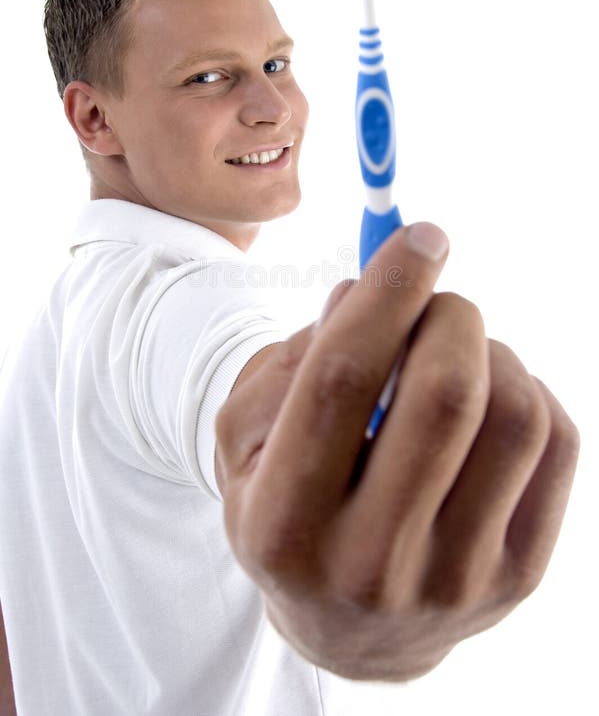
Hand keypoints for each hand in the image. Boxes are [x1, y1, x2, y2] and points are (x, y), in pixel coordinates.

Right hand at [215, 223, 578, 680]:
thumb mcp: (245, 444)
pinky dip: (529, 391)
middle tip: (436, 303)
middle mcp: (371, 564)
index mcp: (285, 525)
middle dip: (449, 314)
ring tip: (459, 357)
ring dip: (493, 351)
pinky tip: (489, 399)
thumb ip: (286, 365)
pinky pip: (557, 445)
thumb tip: (366, 293)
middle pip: (445, 394)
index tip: (420, 237)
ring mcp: (457, 579)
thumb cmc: (289, 513)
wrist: (350, 632)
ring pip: (515, 415)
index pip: (342, 380)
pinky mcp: (521, 577)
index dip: (387, 290)